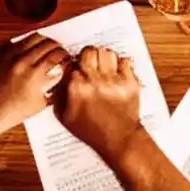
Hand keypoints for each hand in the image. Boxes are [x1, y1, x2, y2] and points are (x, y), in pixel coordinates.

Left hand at [0, 35, 68, 134]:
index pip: (57, 55)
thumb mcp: (40, 102)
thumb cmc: (11, 112)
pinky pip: (17, 40)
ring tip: (47, 47)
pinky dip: (27, 42)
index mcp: (34, 75)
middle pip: (48, 43)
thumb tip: (64, 71)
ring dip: (44, 41)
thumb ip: (54, 85)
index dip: (66, 54)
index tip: (67, 57)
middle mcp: (22, 62)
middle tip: (60, 51)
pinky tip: (30, 48)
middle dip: (57, 46)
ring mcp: (8, 56)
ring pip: (33, 38)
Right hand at [56, 46, 142, 163]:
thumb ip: (59, 94)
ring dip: (105, 58)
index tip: (78, 68)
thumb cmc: (91, 129)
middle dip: (89, 56)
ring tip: (104, 68)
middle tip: (91, 64)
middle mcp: (94, 81)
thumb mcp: (65, 116)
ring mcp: (113, 81)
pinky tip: (117, 73)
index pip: (73, 62)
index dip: (75, 65)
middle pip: (90, 51)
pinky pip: (125, 61)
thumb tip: (61, 75)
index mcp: (76, 88)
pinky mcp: (130, 83)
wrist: (118, 139)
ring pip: (107, 53)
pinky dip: (121, 65)